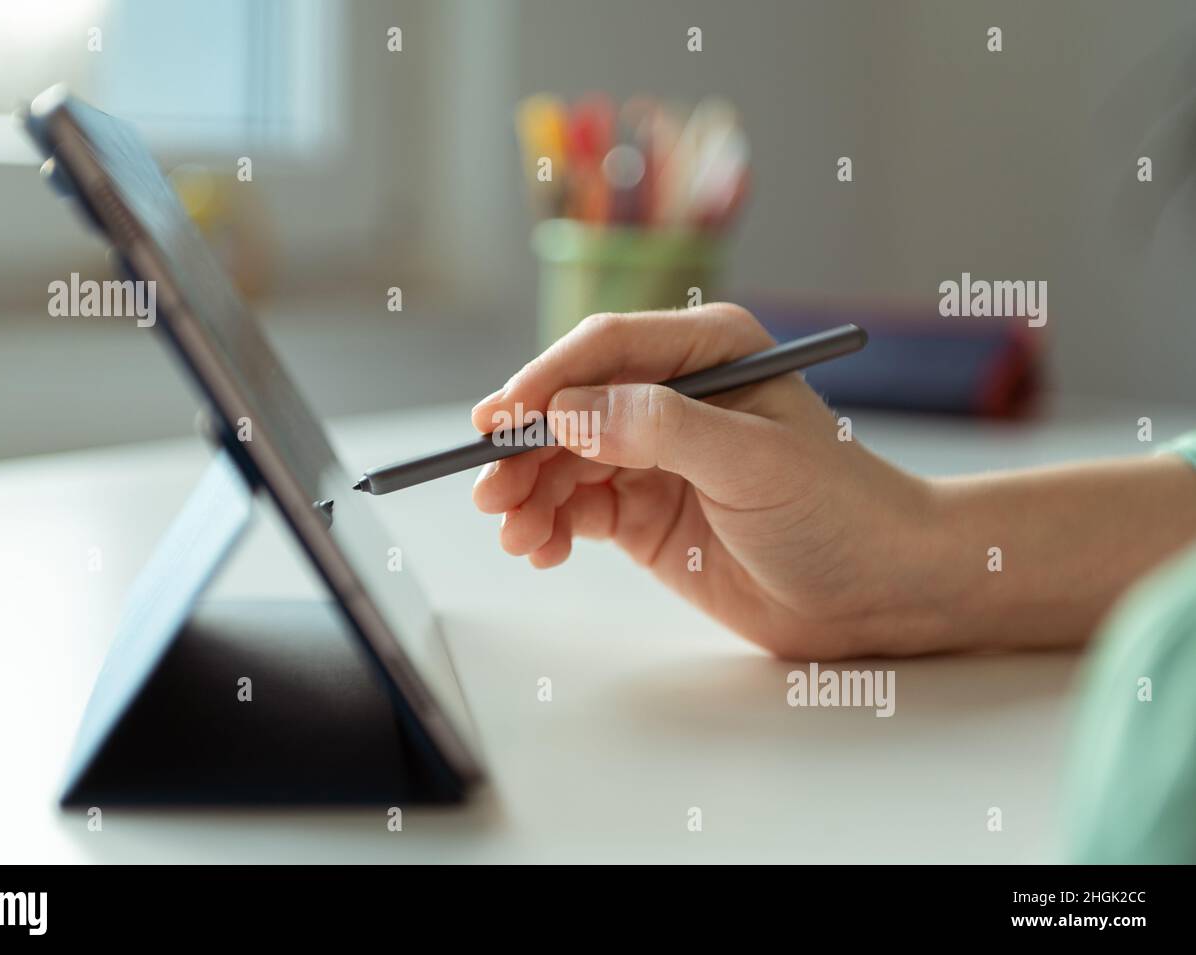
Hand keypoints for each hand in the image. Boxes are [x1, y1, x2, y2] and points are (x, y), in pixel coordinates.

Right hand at [471, 303, 942, 658]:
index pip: (606, 348)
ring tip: (515, 534)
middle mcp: (673, 393)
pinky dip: (549, 525)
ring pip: (563, 460)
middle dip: (524, 448)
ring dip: (529, 493)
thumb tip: (568, 413)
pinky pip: (576, 507)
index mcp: (709, 352)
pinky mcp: (644, 509)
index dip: (546, 380)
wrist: (875, 591)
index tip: (501, 419)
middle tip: (489, 491)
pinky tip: (540, 550)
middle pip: (570, 406)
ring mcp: (654, 454)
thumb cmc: (838, 510)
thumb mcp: (756, 462)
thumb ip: (663, 430)